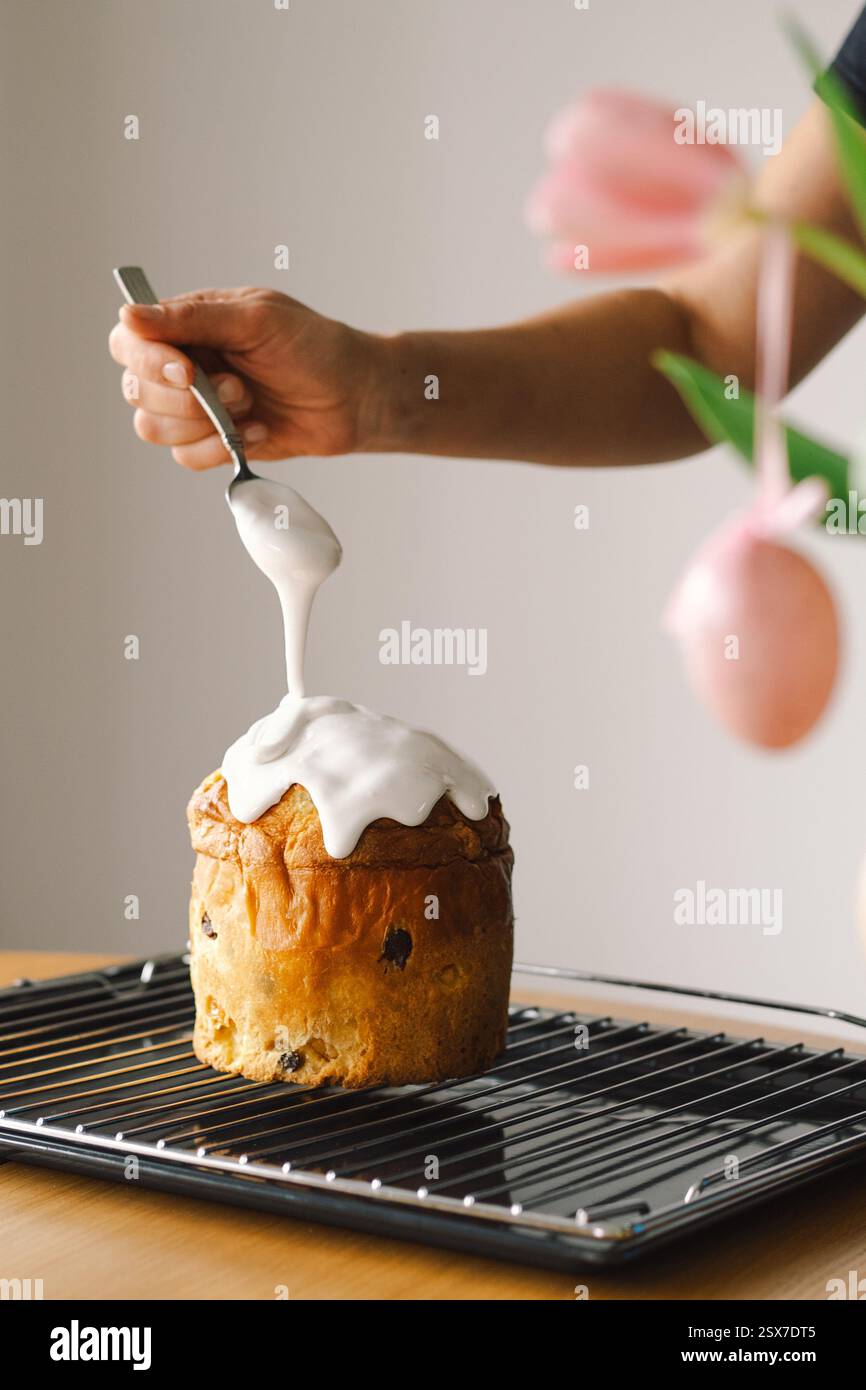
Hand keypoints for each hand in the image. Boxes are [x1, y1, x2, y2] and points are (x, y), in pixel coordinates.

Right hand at [108, 287, 383, 469]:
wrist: (355, 397)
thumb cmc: (314, 346)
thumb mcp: (257, 319)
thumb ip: (193, 318)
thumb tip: (129, 314)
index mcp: (186, 324)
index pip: (128, 341)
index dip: (148, 361)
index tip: (188, 372)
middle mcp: (181, 364)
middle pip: (135, 390)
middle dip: (185, 399)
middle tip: (238, 388)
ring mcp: (195, 406)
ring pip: (153, 428)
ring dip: (202, 425)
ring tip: (249, 406)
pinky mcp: (213, 441)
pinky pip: (185, 457)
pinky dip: (220, 449)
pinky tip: (258, 432)